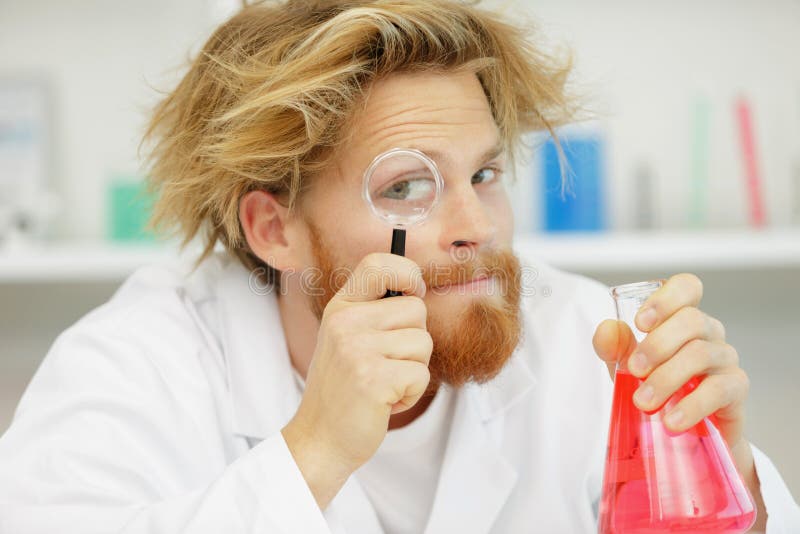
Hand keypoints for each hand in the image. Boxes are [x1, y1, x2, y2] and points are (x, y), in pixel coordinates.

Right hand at [282, 253, 430, 508]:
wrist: (320, 439)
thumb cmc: (344, 388)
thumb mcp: (348, 339)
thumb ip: (374, 312)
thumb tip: (418, 287)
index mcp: (340, 307)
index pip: (379, 264)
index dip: (408, 272)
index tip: (414, 293)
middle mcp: (345, 322)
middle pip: (416, 308)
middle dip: (414, 340)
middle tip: (386, 364)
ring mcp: (356, 349)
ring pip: (423, 343)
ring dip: (413, 370)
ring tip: (383, 384)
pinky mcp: (373, 379)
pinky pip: (421, 374)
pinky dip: (411, 394)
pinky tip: (384, 402)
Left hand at [592, 273, 750, 449]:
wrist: (681, 430)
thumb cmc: (655, 385)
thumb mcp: (626, 365)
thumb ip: (613, 346)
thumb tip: (607, 329)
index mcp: (682, 317)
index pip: (687, 287)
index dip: (666, 299)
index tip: (640, 323)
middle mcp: (708, 332)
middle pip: (691, 320)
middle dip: (657, 345)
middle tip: (633, 370)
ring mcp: (725, 358)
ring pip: (701, 354)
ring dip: (667, 378)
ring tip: (643, 402)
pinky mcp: (736, 388)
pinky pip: (719, 390)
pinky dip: (691, 406)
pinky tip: (671, 421)